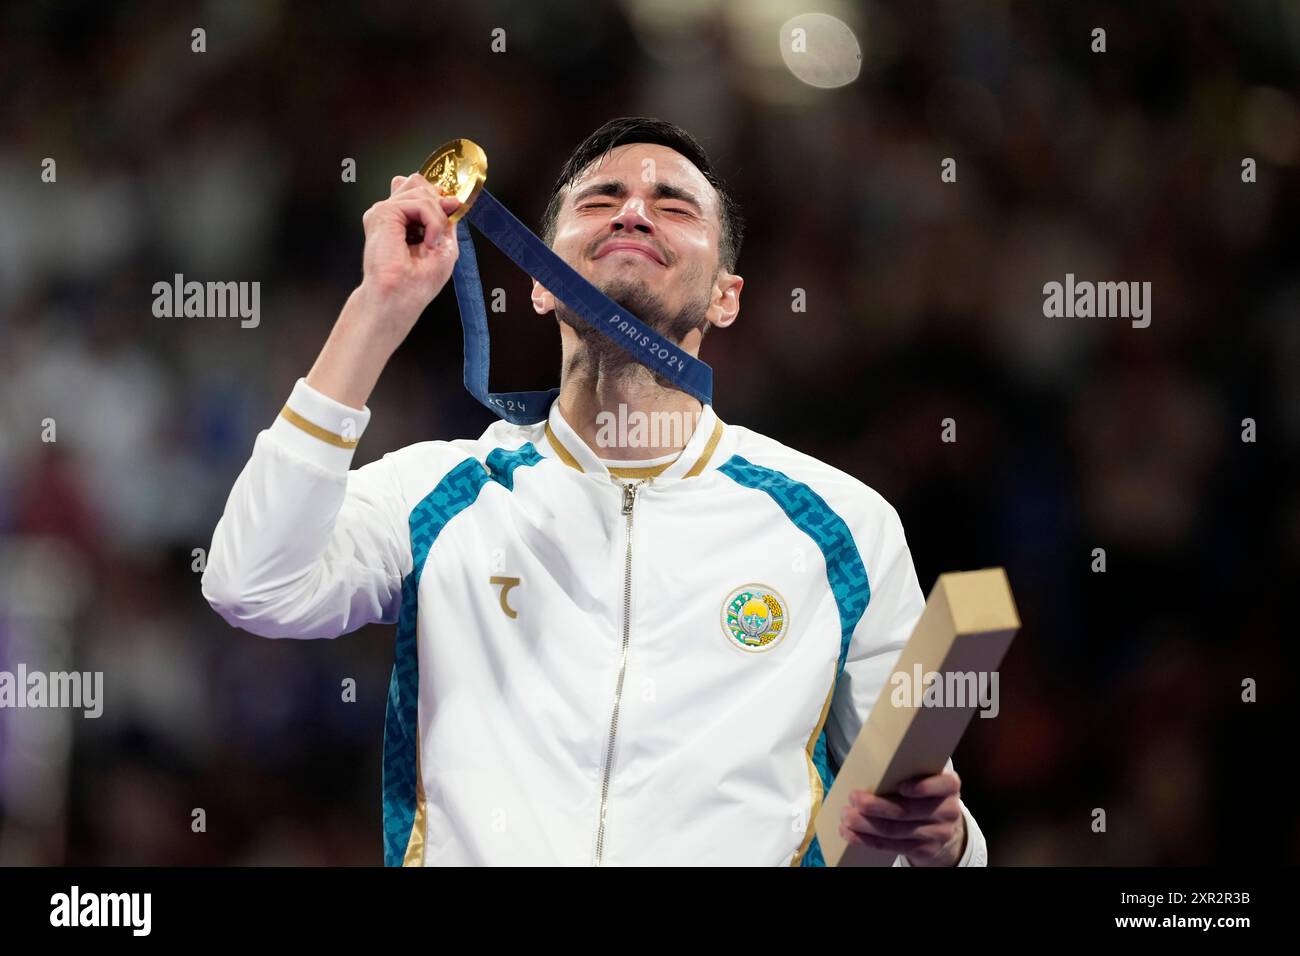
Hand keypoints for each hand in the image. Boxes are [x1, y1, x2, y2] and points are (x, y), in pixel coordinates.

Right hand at [357, 172, 462, 338]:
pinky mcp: (383, 213)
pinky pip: (420, 202)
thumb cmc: (418, 282)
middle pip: (420, 183)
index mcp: (403, 219)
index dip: (439, 195)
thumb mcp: (443, 243)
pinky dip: (433, 221)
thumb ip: (443, 217)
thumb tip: (448, 196)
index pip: (420, 188)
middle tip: (438, 236)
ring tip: (431, 244)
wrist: (400, 297)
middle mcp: (392, 212)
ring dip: (438, 218)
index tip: (452, 208)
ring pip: (422, 191)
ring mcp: (385, 211)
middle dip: (439, 206)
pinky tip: (428, 242)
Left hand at [839, 770, 966, 866]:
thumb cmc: (922, 792)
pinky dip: (867, 840)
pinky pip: (892, 847)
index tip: (901, 786)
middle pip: (908, 810)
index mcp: (950, 785)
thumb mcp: (923, 776)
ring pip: (896, 831)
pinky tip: (850, 834)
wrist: (940, 824)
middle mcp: (949, 811)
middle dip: (876, 806)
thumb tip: (867, 762)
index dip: (925, 787)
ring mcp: (939, 834)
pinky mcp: (925, 851)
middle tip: (853, 798)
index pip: (945, 784)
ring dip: (866, 825)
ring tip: (846, 817)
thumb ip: (906, 770)